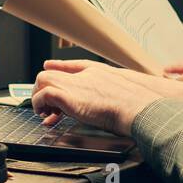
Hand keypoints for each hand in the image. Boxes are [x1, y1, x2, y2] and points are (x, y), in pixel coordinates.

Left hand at [33, 60, 182, 134]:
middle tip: (49, 108)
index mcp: (100, 72)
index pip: (74, 64)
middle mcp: (86, 75)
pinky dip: (41, 106)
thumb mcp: (129, 94)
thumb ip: (117, 96)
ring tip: (46, 114)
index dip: (59, 67)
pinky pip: (43, 95)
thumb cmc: (141, 105)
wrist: (142, 107)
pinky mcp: (68, 96)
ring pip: (43, 80)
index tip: (49, 68)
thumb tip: (120, 108)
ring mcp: (76, 84)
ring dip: (41, 98)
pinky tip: (48, 117)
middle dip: (46, 89)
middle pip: (53, 72)